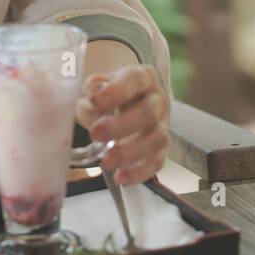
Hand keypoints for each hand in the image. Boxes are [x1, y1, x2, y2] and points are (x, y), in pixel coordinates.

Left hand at [76, 65, 169, 184]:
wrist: (129, 106)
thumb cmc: (111, 95)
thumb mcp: (99, 86)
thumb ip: (93, 89)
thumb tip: (92, 90)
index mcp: (143, 78)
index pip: (135, 80)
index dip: (116, 91)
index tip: (94, 100)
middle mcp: (157, 100)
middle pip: (149, 112)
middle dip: (121, 125)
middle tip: (95, 134)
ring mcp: (163, 125)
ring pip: (157, 139)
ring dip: (131, 152)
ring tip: (106, 162)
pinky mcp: (161, 148)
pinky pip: (157, 162)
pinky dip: (140, 172)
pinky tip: (120, 177)